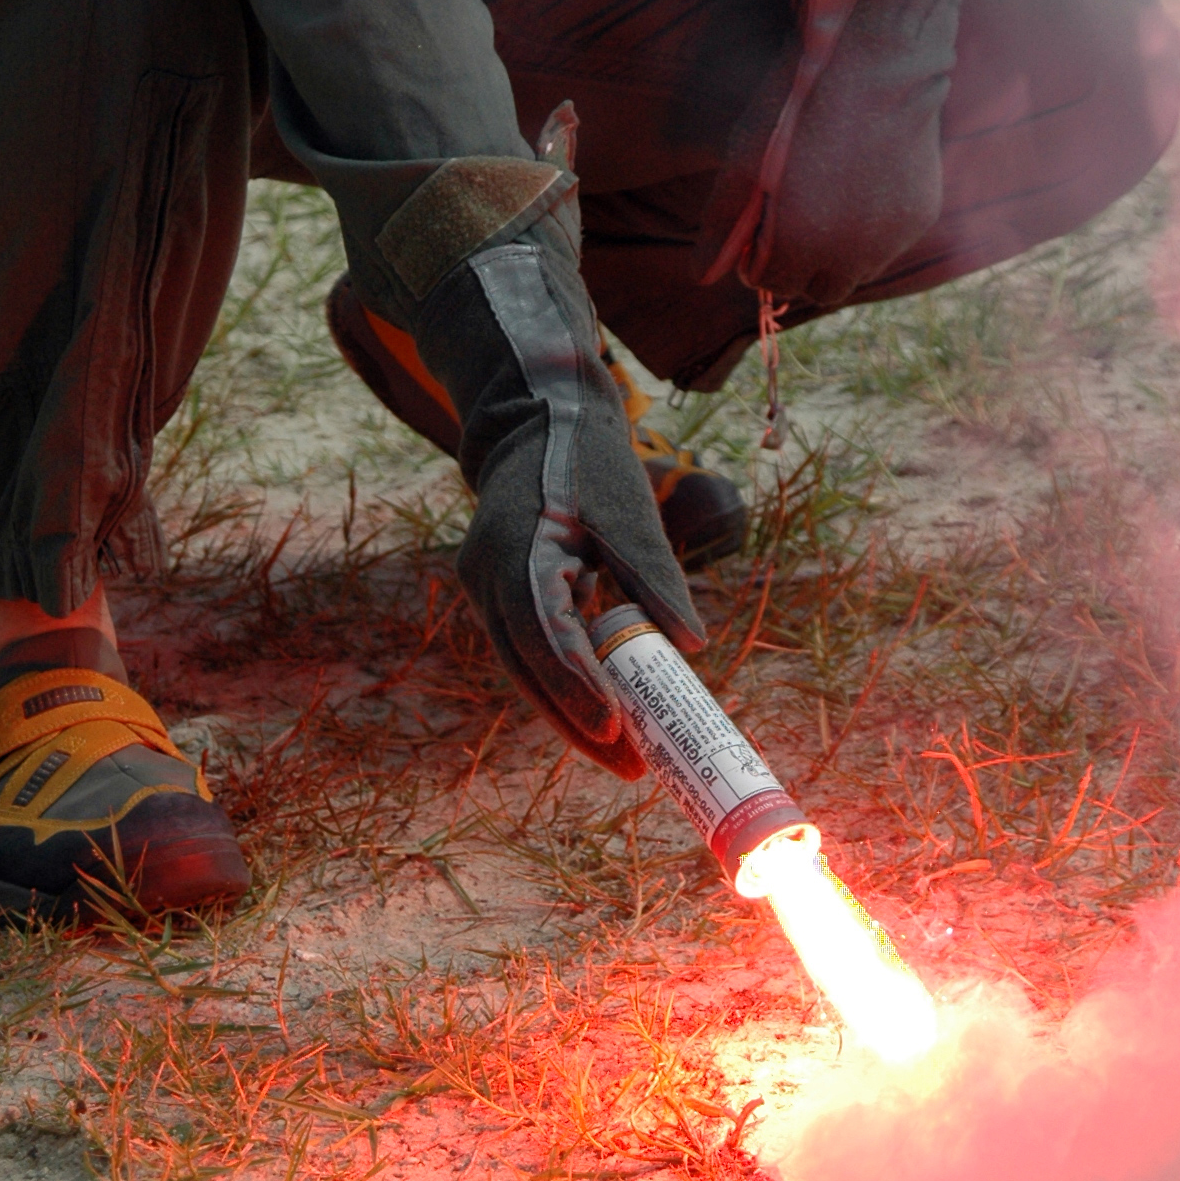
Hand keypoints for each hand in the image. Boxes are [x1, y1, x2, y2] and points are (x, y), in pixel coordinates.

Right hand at [409, 213, 703, 771]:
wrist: (536, 412)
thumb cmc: (587, 457)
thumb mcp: (630, 511)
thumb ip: (655, 577)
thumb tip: (693, 645)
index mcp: (520, 554)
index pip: (548, 640)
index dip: (582, 692)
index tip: (620, 733)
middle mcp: (489, 576)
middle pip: (529, 671)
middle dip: (577, 724)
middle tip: (631, 768)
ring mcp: (486, 583)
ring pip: (525, 667)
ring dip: (569, 712)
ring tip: (623, 754)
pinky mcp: (497, 587)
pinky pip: (528, 647)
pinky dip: (561, 680)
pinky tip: (601, 710)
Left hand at [700, 0, 995, 307]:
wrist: (878, 59)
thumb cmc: (798, 103)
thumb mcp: (746, 160)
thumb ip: (723, 225)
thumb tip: (702, 279)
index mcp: (800, 242)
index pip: (772, 284)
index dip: (759, 258)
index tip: (759, 229)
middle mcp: (851, 253)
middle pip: (818, 291)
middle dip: (800, 265)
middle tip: (793, 218)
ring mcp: (893, 237)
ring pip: (858, 273)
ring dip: (839, 252)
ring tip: (828, 197)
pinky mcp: (922, 215)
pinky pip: (890, 243)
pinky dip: (873, 229)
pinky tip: (863, 181)